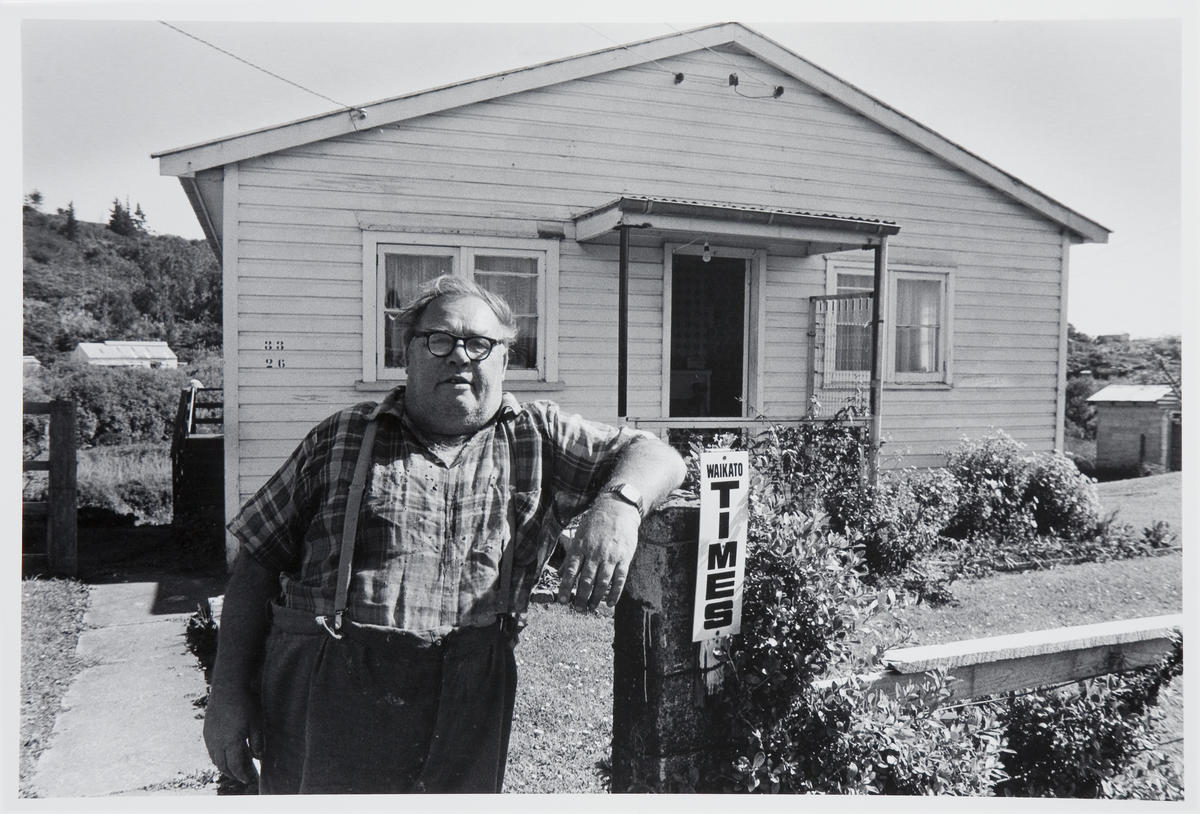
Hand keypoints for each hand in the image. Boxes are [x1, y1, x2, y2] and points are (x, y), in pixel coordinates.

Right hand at [203, 681, 262, 784]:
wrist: (227, 687)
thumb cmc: (245, 704)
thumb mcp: (257, 722)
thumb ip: (257, 741)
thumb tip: (259, 758)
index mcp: (231, 742)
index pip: (236, 766)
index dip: (244, 775)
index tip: (252, 780)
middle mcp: (218, 743)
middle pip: (224, 766)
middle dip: (235, 774)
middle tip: (247, 777)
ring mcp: (210, 738)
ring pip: (216, 760)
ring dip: (226, 768)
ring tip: (237, 770)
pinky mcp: (207, 732)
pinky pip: (211, 752)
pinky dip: (219, 759)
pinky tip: (226, 757)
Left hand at [556, 496, 640, 610]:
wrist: (618, 508)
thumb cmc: (596, 522)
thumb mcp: (579, 534)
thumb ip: (571, 555)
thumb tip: (560, 574)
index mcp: (581, 547)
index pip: (571, 571)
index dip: (566, 587)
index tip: (562, 601)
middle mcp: (595, 553)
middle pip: (586, 580)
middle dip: (581, 597)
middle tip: (578, 609)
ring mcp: (610, 556)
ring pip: (602, 583)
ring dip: (596, 598)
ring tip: (591, 607)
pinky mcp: (624, 558)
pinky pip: (619, 579)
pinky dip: (614, 593)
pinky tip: (610, 603)